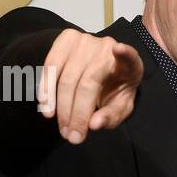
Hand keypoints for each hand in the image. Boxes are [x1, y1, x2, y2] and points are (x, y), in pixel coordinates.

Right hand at [39, 28, 142, 143]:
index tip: (120, 49)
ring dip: (62, 108)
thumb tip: (94, 124)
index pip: (130, 58)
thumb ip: (111, 116)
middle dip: (78, 114)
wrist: (96, 69)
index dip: (126, 53)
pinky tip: (46, 107)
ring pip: (67, 78)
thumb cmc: (112, 91)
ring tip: (63, 129)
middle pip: (88, 83)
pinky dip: (46, 89)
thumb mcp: (118, 107)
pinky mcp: (67, 39)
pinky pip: (51, 66)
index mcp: (130, 65)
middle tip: (73, 137)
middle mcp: (107, 48)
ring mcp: (86, 41)